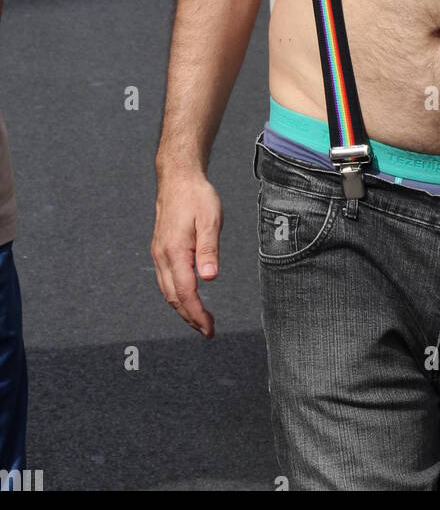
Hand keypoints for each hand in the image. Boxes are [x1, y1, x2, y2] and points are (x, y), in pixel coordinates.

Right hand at [151, 170, 222, 337]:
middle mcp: (162, 256)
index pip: (185, 293)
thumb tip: (209, 277)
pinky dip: (176, 295)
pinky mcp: (160, 250)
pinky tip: (187, 298)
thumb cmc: (196, 196)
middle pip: (173, 297)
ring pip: (167, 291)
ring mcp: (158, 253)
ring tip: (200, 320)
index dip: (197, 313)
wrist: (177, 178)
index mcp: (174, 251)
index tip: (209, 328)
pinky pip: (165, 280)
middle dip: (190, 317)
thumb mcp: (210, 219)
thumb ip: (209, 249)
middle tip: (207, 331)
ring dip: (182, 308)